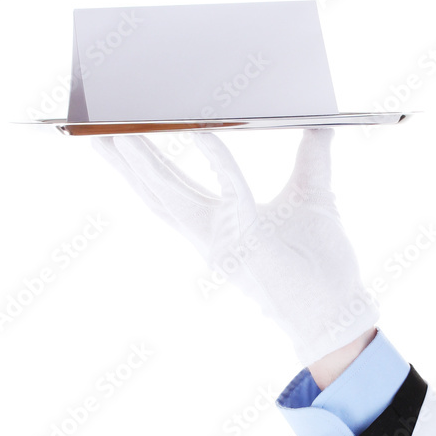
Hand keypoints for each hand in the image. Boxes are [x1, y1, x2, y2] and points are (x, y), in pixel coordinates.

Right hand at [92, 128, 378, 366]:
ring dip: (143, 163)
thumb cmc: (325, 263)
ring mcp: (227, 243)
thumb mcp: (313, 196)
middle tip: (93, 126)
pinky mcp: (251, 244)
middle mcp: (213, 237)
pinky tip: (200, 130)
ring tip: (117, 132)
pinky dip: (216, 160)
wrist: (341, 313)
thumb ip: (312, 156)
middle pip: (156, 193)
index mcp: (220, 226)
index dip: (143, 162)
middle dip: (123, 160)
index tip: (118, 133)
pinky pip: (230, 194)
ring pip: (173, 197)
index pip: (171, 189)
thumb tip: (321, 121)